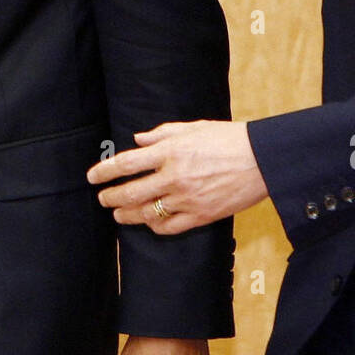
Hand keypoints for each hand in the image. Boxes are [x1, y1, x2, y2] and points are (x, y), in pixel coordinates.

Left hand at [87, 119, 268, 232]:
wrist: (262, 160)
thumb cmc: (229, 138)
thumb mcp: (193, 127)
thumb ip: (161, 133)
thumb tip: (137, 139)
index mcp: (170, 151)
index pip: (126, 163)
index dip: (104, 171)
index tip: (92, 177)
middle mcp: (174, 177)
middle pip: (130, 192)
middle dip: (110, 197)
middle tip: (103, 198)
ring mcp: (186, 199)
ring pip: (146, 213)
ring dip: (127, 215)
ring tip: (118, 214)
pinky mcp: (200, 216)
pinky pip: (168, 227)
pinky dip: (154, 227)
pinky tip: (149, 223)